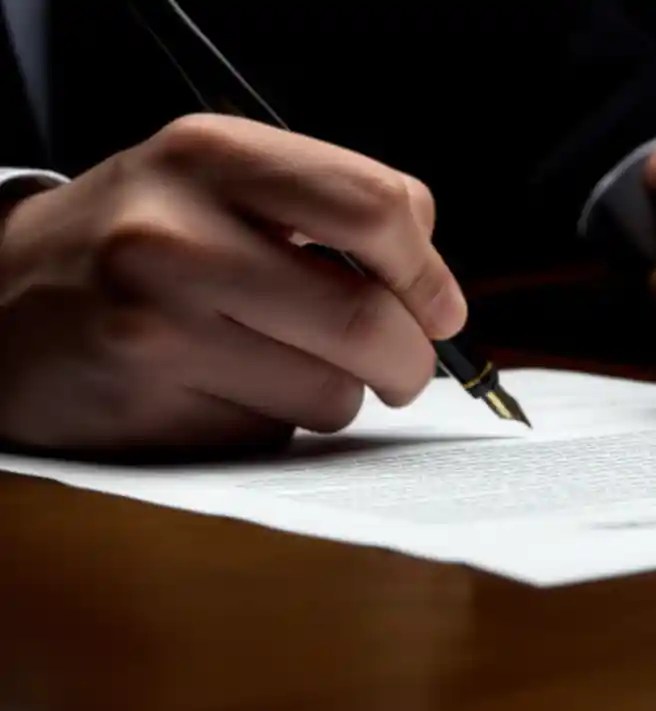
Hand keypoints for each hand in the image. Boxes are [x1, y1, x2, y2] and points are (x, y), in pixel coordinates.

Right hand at [0, 114, 465, 458]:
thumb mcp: (219, 183)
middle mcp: (177, 234)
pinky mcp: (143, 408)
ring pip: (330, 394)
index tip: (439, 308)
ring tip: (273, 363)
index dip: (428, 272)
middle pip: (367, 321)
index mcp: (213, 156)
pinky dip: (271, 423)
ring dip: (332, 393)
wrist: (0, 300)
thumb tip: (436, 295)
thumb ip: (330, 210)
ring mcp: (155, 326)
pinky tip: (218, 390)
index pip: (377, 208)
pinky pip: (272, 436)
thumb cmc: (138, 241)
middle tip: (402, 367)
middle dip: (409, 361)